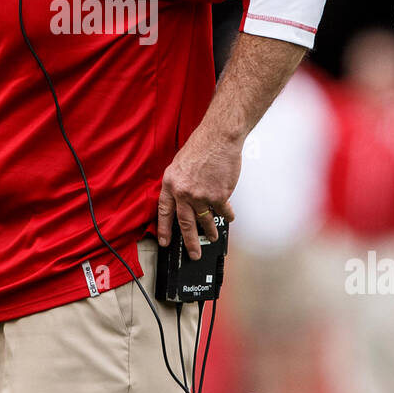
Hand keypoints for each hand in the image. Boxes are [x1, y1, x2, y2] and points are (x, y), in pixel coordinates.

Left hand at [156, 126, 238, 259]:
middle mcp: (184, 192)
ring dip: (210, 231)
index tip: (164, 242)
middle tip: (193, 254)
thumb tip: (182, 199)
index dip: (164, 228)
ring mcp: (201, 196)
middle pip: (185, 223)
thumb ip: (179, 183)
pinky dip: (228, 215)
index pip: (164, 211)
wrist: (219, 138)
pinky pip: (223, 211)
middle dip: (190, 242)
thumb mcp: (180, 164)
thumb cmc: (201, 146)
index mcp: (171, 183)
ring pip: (205, 220)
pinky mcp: (218, 196)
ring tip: (213, 238)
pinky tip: (229, 217)